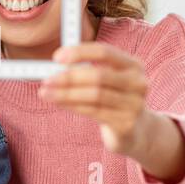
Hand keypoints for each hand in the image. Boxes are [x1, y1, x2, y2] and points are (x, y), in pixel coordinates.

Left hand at [42, 42, 152, 156]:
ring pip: (94, 95)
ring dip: (65, 93)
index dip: (80, 52)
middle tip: (46, 79)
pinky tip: (58, 103)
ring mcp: (135, 105)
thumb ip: (88, 69)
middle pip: (98, 75)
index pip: (105, 52)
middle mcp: (138, 83)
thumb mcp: (108, 81)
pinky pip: (93, 112)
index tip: (56, 57)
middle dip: (69, 77)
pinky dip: (72, 106)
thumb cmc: (114, 99)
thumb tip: (55, 65)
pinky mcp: (126, 124)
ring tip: (45, 93)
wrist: (136, 131)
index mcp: (134, 65)